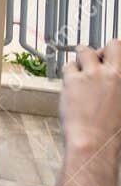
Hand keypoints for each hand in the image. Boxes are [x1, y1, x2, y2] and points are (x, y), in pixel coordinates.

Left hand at [60, 42, 120, 157]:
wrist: (95, 141)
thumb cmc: (111, 130)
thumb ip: (117, 85)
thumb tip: (113, 80)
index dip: (116, 53)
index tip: (111, 57)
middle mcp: (114, 73)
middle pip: (112, 45)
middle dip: (104, 50)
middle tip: (97, 61)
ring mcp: (93, 74)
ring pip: (84, 50)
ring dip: (82, 59)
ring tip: (81, 73)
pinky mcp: (73, 79)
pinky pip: (68, 66)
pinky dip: (69, 72)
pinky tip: (71, 84)